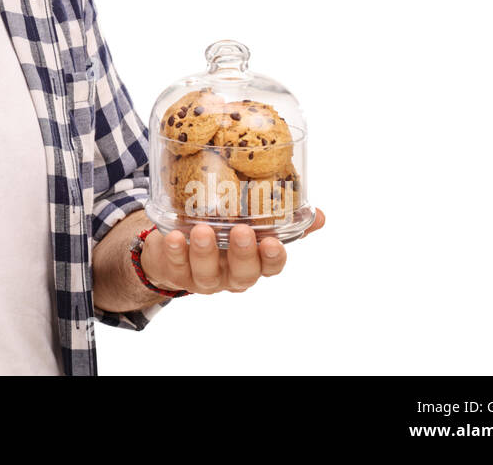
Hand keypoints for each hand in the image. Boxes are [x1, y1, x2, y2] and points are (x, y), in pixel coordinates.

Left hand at [140, 208, 325, 294]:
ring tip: (202, 231)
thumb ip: (281, 220)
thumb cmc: (220, 232)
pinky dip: (175, 251)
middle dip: (243, 254)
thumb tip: (319, 216)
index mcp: (253, 262)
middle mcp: (232, 274)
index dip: (273, 258)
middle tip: (242, 232)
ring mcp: (204, 277)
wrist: (174, 245)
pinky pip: (176, 266)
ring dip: (206, 251)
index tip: (273, 242)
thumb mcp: (250, 225)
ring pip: (208, 272)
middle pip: (243, 273)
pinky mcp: (177, 273)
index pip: (271, 267)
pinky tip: (173, 236)